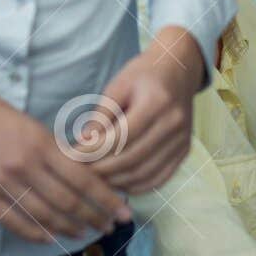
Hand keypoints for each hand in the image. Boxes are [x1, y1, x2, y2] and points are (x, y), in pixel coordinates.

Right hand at [0, 66, 128, 243]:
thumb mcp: (28, 123)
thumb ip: (52, 150)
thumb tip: (83, 174)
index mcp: (38, 143)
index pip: (82, 179)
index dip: (106, 199)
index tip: (123, 210)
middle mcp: (21, 165)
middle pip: (67, 202)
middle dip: (94, 217)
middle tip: (109, 226)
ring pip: (43, 216)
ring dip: (69, 228)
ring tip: (85, 233)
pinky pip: (13, 222)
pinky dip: (35, 233)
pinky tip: (51, 238)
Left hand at [86, 26, 205, 192]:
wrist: (179, 69)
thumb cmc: (143, 74)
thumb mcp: (117, 86)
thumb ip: (100, 117)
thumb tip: (81, 148)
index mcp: (156, 103)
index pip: (121, 138)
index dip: (94, 152)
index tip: (71, 157)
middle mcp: (173, 124)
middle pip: (132, 159)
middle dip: (101, 171)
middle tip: (78, 173)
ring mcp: (182, 140)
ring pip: (144, 174)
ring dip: (116, 182)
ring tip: (94, 179)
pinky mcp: (184, 151)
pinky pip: (158, 179)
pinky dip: (136, 186)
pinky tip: (117, 182)